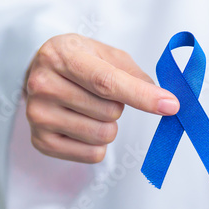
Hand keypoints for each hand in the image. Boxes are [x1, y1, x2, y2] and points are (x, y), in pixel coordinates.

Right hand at [23, 34, 178, 163]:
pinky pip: (92, 154)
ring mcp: (38, 115)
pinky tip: (80, 124)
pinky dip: (97, 143)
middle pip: (109, 111)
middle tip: (97, 93)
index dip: (141, 95)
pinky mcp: (40, 141)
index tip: (170, 105)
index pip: (106, 82)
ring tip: (88, 108)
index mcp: (60, 55)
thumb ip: (134, 74)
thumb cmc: (78, 61)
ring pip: (103, 135)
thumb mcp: (104, 54)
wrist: (38, 73)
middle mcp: (43, 85)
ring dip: (107, 124)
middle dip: (117, 105)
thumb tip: (164, 100)